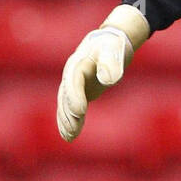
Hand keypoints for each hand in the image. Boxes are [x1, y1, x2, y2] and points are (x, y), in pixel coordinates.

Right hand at [56, 4, 149, 141]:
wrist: (109, 43)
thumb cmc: (113, 46)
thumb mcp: (114, 50)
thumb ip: (111, 62)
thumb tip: (108, 79)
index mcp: (78, 63)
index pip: (74, 81)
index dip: (75, 97)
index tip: (80, 112)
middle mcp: (71, 75)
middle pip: (66, 96)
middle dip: (68, 114)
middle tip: (73, 130)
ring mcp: (72, 85)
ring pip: (65, 105)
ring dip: (66, 122)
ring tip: (70, 138)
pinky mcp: (78, 93)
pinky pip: (71, 109)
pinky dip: (70, 122)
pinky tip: (70, 136)